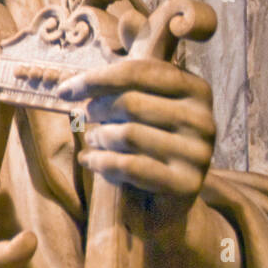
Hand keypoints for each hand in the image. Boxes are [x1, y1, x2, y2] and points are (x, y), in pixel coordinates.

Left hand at [57, 59, 214, 226]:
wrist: (168, 195)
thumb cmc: (148, 138)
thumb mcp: (141, 103)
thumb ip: (120, 83)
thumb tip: (68, 86)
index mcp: (195, 89)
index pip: (137, 72)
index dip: (93, 79)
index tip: (63, 91)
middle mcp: (203, 119)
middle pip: (130, 102)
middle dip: (96, 109)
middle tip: (83, 116)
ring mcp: (199, 153)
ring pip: (128, 134)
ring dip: (99, 137)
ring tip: (93, 139)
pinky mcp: (187, 183)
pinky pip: (130, 166)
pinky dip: (101, 162)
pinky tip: (90, 160)